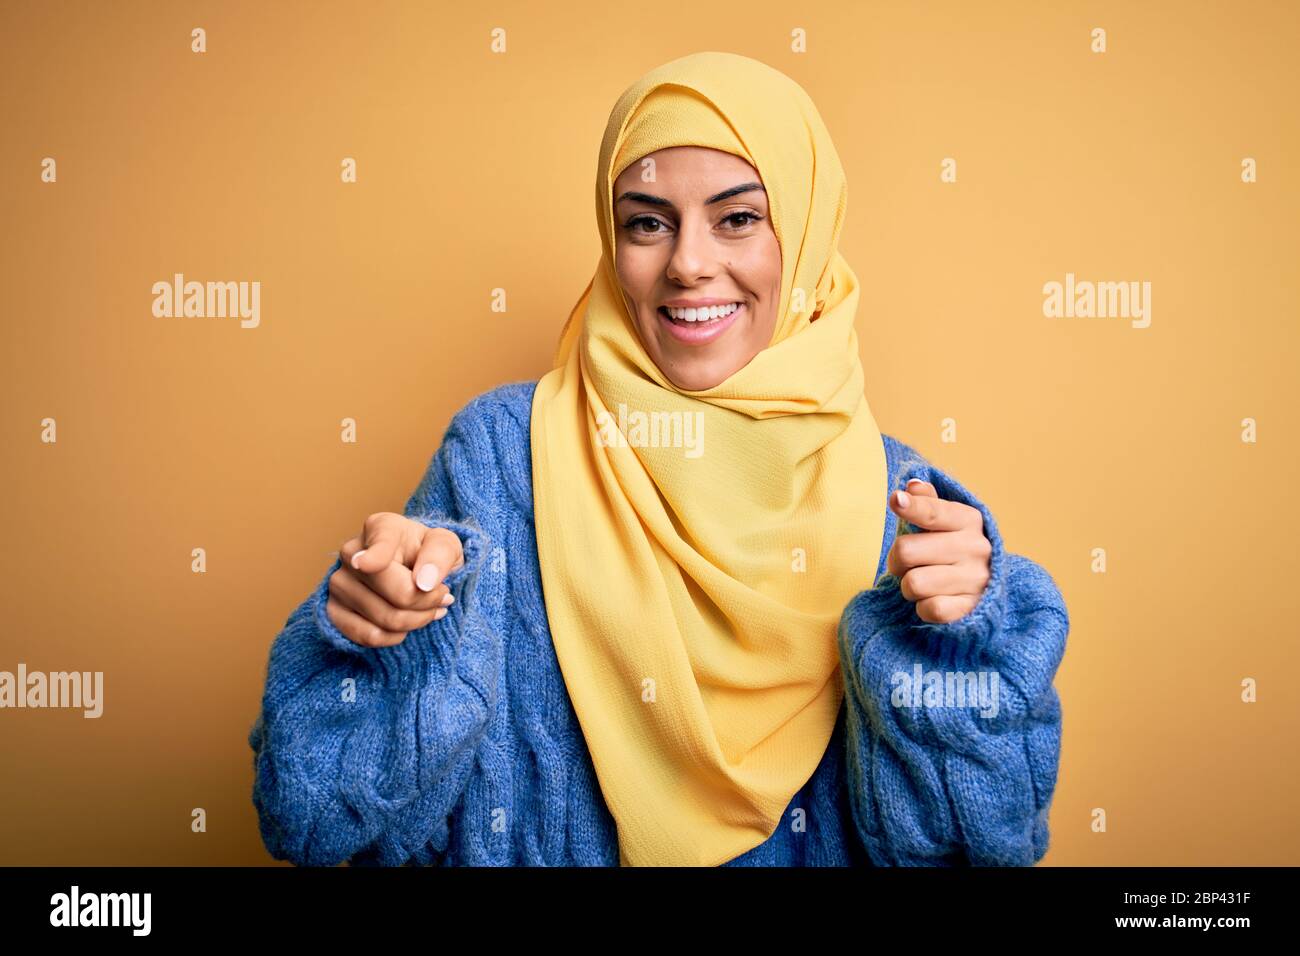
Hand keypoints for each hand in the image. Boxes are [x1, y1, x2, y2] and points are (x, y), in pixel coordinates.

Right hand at [325, 512, 463, 647]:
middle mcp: (352, 552)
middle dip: (428, 602)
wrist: (410, 570)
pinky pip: (368, 636)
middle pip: (398, 593)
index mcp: (381, 527)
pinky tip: (407, 624)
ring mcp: (338, 582)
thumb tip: (424, 582)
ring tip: (429, 609)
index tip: (364, 564)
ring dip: (417, 621)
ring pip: (385, 619)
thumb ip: (440, 555)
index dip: (373, 557)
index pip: (379, 544)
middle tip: (443, 597)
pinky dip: (395, 637)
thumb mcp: (446, 545)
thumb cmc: (427, 554)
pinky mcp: (334, 610)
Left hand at [886, 478, 990, 623]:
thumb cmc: (954, 548)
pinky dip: (922, 608)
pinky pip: (928, 609)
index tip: (896, 500)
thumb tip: (912, 485)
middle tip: (909, 564)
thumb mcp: (946, 521)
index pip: (933, 512)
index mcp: (968, 520)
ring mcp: (976, 579)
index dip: (912, 507)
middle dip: (897, 561)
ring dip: (909, 587)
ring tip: (925, 583)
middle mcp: (975, 547)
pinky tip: (935, 600)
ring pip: (913, 583)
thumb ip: (928, 502)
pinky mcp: (971, 608)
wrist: (990, 589)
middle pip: (906, 551)